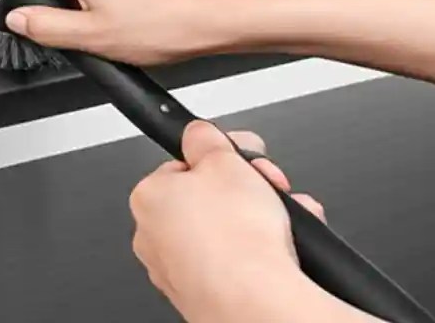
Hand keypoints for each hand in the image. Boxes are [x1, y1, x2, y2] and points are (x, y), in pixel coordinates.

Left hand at [131, 122, 328, 321]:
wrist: (255, 302)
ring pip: (227, 229)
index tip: (244, 158)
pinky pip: (237, 261)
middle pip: (207, 197)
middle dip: (245, 188)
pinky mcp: (205, 294)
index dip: (222, 158)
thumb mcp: (225, 159)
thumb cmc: (234, 240)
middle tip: (267, 185)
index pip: (185, 165)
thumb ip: (207, 138)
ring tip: (285, 215)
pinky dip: (262, 250)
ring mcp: (178, 270)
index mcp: (148, 197)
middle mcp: (154, 237)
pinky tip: (286, 246)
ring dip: (260, 217)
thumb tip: (198, 132)